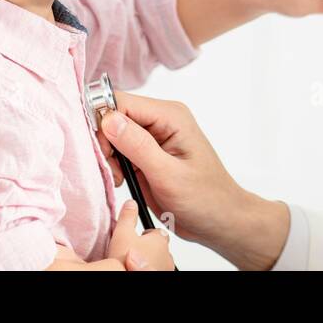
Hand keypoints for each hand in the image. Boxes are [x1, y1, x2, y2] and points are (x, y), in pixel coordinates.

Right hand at [97, 92, 290, 269]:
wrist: (218, 219)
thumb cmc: (204, 198)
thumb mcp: (168, 175)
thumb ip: (138, 145)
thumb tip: (108, 119)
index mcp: (170, 115)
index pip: (122, 102)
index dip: (104, 124)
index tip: (104, 154)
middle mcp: (161, 119)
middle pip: (114, 116)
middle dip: (106, 143)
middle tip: (114, 171)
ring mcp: (154, 135)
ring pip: (113, 134)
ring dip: (110, 157)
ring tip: (121, 179)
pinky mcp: (148, 151)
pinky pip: (120, 148)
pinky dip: (115, 164)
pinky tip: (124, 180)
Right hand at [106, 200, 173, 270]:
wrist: (128, 276)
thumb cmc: (127, 260)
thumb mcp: (123, 233)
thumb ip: (128, 217)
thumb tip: (131, 203)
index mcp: (160, 239)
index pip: (157, 232)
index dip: (146, 234)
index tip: (137, 237)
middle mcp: (167, 254)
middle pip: (159, 246)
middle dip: (149, 247)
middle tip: (133, 250)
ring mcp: (166, 268)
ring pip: (158, 260)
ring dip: (149, 259)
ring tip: (134, 262)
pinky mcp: (161, 276)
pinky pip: (157, 270)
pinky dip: (150, 268)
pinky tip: (137, 269)